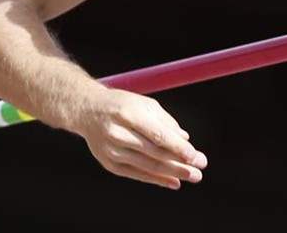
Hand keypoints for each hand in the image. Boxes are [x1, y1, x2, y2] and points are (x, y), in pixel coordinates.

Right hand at [70, 87, 207, 188]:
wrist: (87, 110)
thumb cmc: (123, 105)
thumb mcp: (145, 104)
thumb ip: (166, 122)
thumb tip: (185, 140)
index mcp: (129, 114)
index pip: (158, 136)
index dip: (178, 149)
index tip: (196, 157)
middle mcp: (118, 134)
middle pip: (154, 153)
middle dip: (180, 163)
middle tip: (200, 170)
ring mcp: (112, 151)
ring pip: (147, 166)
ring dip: (172, 174)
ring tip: (192, 177)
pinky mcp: (109, 163)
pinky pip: (137, 174)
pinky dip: (156, 179)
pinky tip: (174, 182)